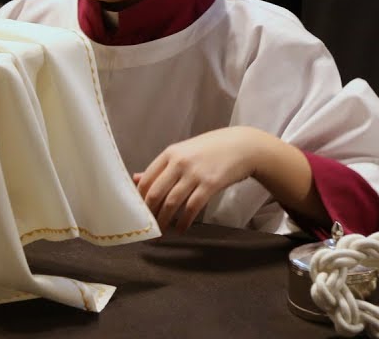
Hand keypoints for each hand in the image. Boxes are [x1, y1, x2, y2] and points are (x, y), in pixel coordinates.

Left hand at [134, 127, 269, 232]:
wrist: (242, 146)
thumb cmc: (211, 149)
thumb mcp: (184, 152)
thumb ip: (161, 167)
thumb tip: (135, 180)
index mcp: (170, 153)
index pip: (146, 179)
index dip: (139, 199)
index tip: (138, 213)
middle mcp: (179, 162)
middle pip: (155, 193)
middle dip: (149, 214)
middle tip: (147, 228)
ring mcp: (195, 173)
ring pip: (171, 202)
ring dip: (164, 221)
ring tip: (161, 232)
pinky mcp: (210, 184)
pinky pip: (192, 208)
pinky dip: (184, 222)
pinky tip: (181, 229)